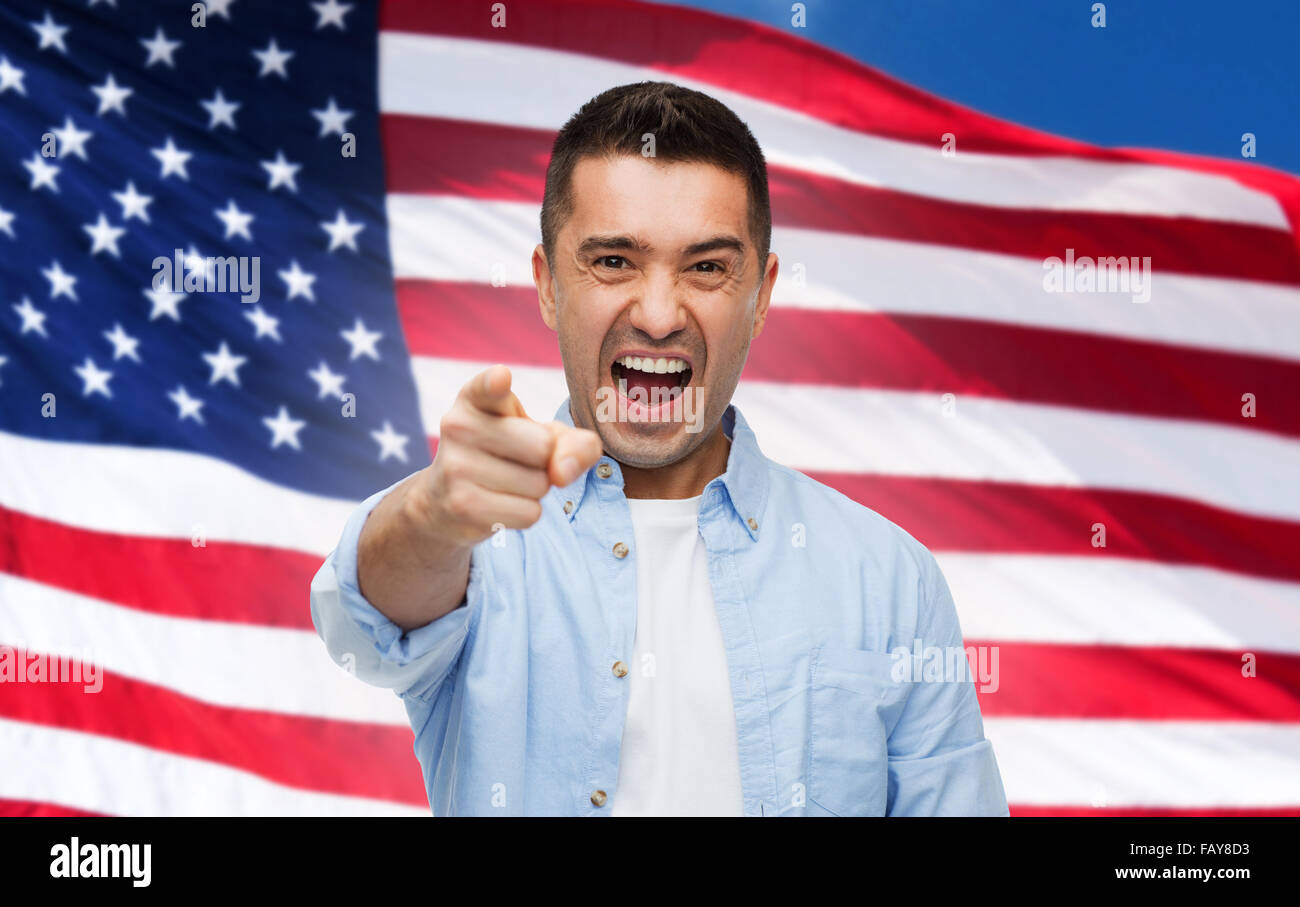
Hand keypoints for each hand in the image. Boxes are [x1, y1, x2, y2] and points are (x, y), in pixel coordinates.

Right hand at [424, 365, 602, 544]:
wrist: (444, 502)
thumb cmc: (505, 457)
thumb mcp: (541, 437)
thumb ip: (573, 443)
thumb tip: (563, 473)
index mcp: (476, 398)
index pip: (487, 387)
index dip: (496, 382)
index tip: (501, 378)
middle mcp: (459, 426)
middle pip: (543, 446)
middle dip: (545, 461)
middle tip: (517, 461)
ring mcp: (456, 466)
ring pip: (539, 485)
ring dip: (535, 491)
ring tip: (505, 484)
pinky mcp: (462, 505)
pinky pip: (529, 513)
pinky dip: (526, 514)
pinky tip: (499, 505)